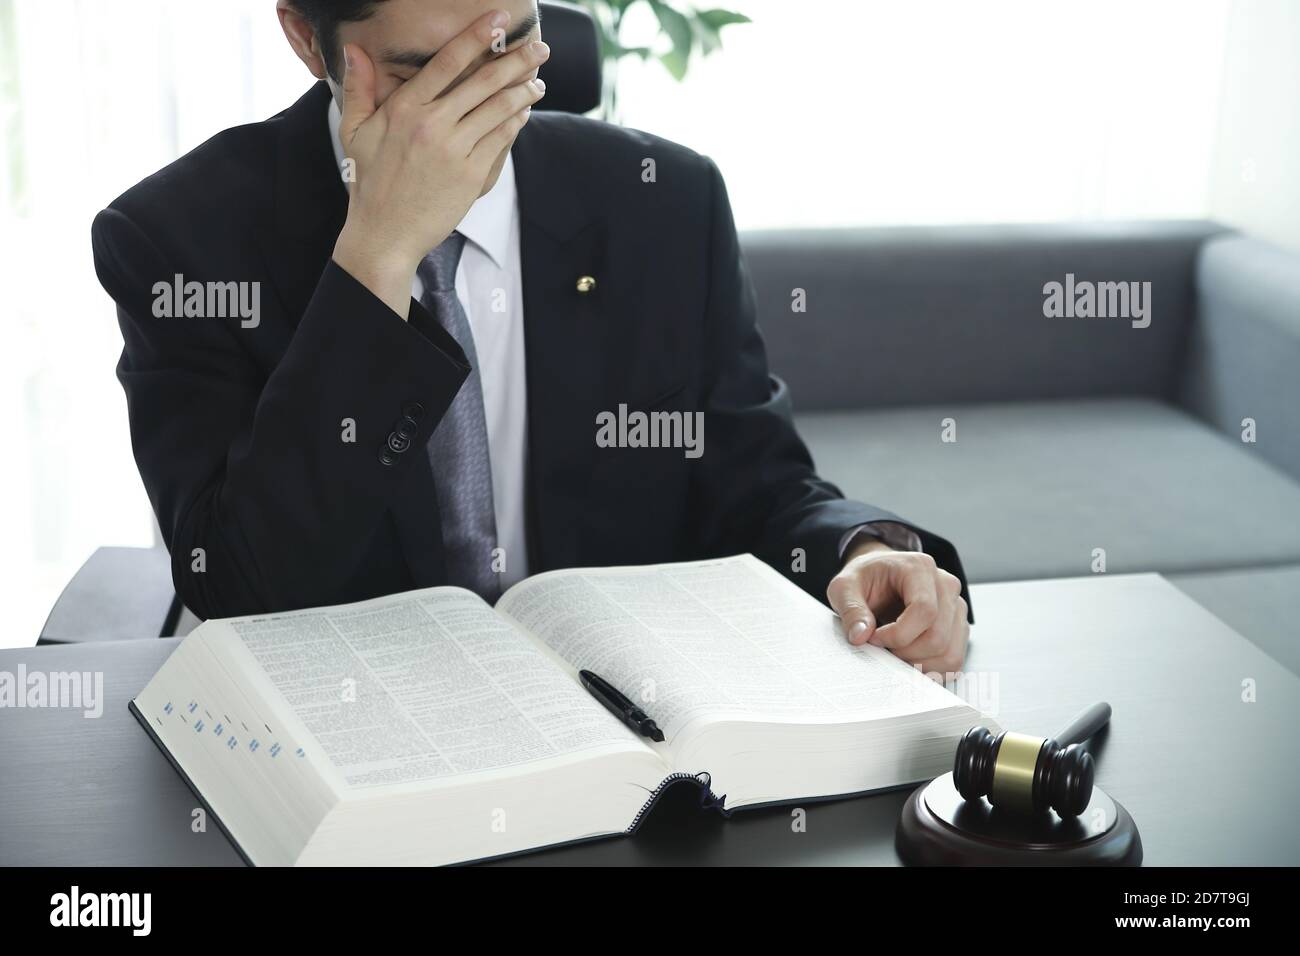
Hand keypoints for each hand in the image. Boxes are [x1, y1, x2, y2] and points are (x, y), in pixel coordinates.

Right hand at [331, 9, 549, 316]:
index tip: (500, 19)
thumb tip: (354, 50)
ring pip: (499, 109)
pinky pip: (501, 140)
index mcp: (405, 108)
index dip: (477, 36)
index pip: (447, 61)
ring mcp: (454, 150)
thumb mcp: (354, 132)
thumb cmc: (369, 182)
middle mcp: (432, 124)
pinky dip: (516, 122)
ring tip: (538, 81)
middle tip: (540, 48)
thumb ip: (359, 88)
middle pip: (484, 81)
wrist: (385, 233)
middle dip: (517, 61)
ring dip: (524, 91)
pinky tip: (524, 112)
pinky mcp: (471, 175)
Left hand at [827, 539, 968, 675]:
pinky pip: (953, 660)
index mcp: (920, 568)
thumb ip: (851, 609)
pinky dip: (930, 669)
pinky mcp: (958, 627)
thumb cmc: (865, 578)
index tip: (873, 638)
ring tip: (895, 654)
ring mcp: (956, 607)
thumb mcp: (844, 587)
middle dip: (905, 653)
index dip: (898, 634)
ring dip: (918, 664)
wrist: (879, 575)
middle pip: (938, 636)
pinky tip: (908, 659)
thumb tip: (860, 637)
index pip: (924, 610)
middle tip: (882, 648)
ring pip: (949, 653)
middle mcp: (946, 585)